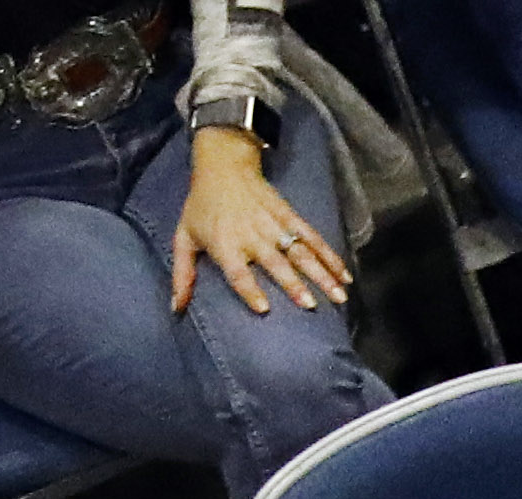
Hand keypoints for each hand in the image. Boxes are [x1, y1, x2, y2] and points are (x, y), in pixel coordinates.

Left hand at [167, 127, 343, 316]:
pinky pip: (313, 238)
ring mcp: (273, 226)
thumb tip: (176, 308)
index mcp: (224, 243)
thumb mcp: (184, 237)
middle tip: (311, 305)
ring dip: (321, 274)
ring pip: (300, 253)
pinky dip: (330, 256)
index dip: (249, 289)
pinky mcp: (290, 217)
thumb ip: (183, 273)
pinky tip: (345, 274)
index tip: (264, 308)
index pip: (237, 271)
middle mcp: (251, 236)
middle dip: (294, 284)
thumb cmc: (201, 207)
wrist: (223, 166)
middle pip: (276, 264)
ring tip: (339, 296)